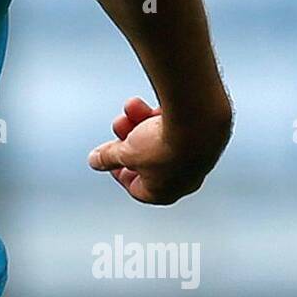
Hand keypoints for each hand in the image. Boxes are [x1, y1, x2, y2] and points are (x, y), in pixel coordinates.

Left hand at [87, 95, 230, 204]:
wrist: (200, 121)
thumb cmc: (161, 144)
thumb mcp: (126, 152)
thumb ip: (109, 157)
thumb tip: (94, 162)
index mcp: (164, 193)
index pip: (137, 188)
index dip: (118, 170)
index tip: (108, 155)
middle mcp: (183, 179)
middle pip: (148, 160)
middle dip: (129, 140)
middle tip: (118, 124)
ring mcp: (195, 158)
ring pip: (160, 140)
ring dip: (140, 123)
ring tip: (130, 107)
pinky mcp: (203, 136)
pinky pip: (175, 127)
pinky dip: (158, 116)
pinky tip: (145, 102)